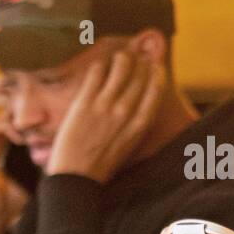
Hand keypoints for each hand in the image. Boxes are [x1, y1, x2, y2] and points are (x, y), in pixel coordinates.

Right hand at [0, 76, 26, 233]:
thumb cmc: (10, 197)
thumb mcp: (27, 168)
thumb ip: (38, 151)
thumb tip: (66, 142)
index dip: (16, 89)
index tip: (41, 93)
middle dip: (8, 86)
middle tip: (32, 97)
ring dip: (8, 102)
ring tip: (28, 117)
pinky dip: (7, 126)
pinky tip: (22, 139)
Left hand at [47, 51, 166, 182]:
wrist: (76, 177)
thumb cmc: (102, 165)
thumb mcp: (129, 146)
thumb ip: (135, 125)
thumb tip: (139, 106)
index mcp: (140, 125)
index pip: (156, 91)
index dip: (156, 74)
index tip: (155, 66)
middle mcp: (125, 112)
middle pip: (139, 76)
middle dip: (140, 62)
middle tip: (137, 56)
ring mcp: (105, 105)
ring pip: (120, 68)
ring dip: (122, 58)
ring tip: (120, 57)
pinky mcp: (85, 102)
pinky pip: (96, 73)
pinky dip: (100, 65)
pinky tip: (100, 65)